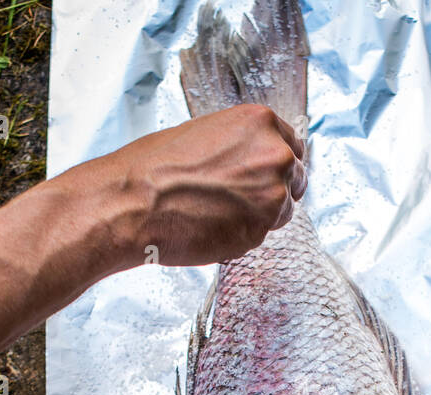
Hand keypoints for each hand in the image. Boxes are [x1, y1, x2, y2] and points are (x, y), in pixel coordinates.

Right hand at [95, 104, 307, 267]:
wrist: (136, 202)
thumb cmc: (156, 167)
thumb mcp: (205, 133)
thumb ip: (240, 145)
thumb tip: (252, 163)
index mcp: (260, 123)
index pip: (292, 145)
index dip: (279, 162)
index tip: (269, 173)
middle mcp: (275, 156)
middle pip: (294, 178)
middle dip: (274, 188)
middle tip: (243, 198)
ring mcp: (272, 196)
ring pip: (281, 210)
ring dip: (260, 214)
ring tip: (218, 212)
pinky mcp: (261, 232)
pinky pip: (262, 234)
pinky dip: (244, 234)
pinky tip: (213, 226)